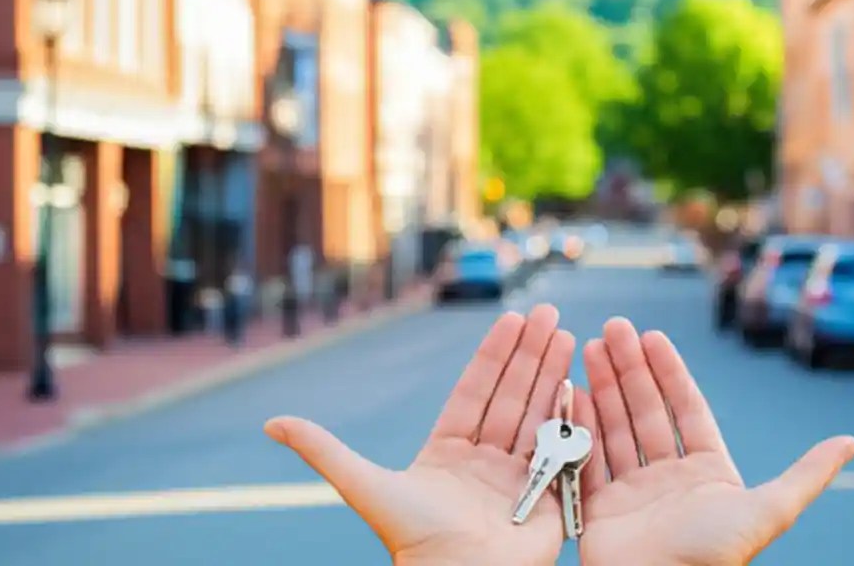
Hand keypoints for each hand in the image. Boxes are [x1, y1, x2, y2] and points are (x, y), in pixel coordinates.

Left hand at [265, 305, 575, 564]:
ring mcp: (519, 479)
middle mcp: (486, 461)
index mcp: (449, 453)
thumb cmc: (413, 539)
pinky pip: (564, 450)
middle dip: (532, 354)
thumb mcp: (365, 485)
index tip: (512, 318)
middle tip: (550, 313)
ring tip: (568, 335)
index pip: (477, 392)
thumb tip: (271, 422)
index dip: (496, 355)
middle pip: (513, 395)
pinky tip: (582, 384)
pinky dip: (573, 417)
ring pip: (539, 415)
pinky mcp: (548, 499)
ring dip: (554, 375)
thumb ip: (324, 451)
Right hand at [574, 318, 853, 565]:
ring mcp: (633, 493)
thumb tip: (852, 441)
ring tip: (589, 346)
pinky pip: (587, 458)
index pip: (686, 409)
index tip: (651, 336)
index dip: (669, 371)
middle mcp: (670, 479)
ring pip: (616, 428)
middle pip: (647, 411)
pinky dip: (579, 425)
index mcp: (708, 474)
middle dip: (629, 368)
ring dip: (603, 387)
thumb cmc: (718, 555)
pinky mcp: (600, 510)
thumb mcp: (771, 509)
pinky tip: (573, 391)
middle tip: (613, 328)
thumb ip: (807, 473)